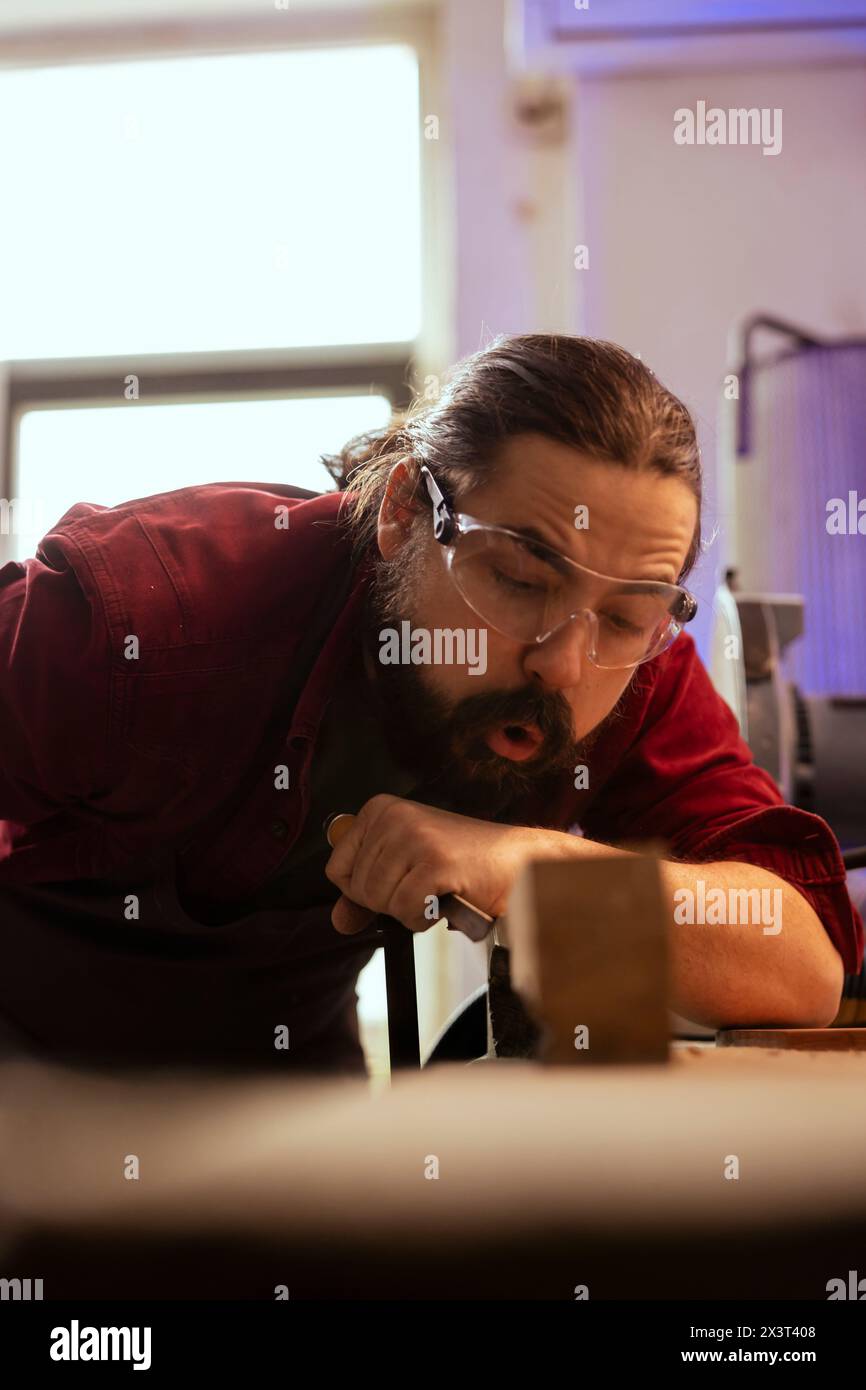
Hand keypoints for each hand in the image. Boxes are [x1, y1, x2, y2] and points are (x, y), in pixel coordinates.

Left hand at [324, 793, 563, 934]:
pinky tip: (445, 899)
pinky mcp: (434, 862)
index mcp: (380, 809)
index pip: (337, 868)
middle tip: (426, 885)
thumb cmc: (461, 864)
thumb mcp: (404, 869)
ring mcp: (414, 836)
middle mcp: (393, 816)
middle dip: (391, 902)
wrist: (516, 861)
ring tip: (437, 889)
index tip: (399, 880)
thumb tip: (339, 922)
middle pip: (359, 889)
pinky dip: (424, 919)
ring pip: (379, 902)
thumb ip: (366, 894)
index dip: (365, 890)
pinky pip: (404, 911)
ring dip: (409, 910)